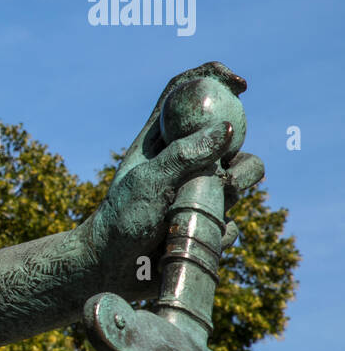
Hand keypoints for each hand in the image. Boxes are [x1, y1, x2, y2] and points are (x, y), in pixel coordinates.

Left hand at [78, 62, 264, 299]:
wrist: (110, 271)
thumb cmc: (119, 221)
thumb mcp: (148, 182)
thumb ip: (184, 154)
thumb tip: (227, 129)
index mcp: (161, 140)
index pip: (188, 93)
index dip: (213, 78)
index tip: (238, 83)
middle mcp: (184, 161)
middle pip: (231, 138)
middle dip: (240, 156)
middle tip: (226, 177)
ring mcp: (198, 190)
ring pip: (241, 178)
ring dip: (236, 192)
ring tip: (206, 210)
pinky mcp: (207, 221)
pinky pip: (234, 222)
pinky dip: (222, 230)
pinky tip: (192, 239)